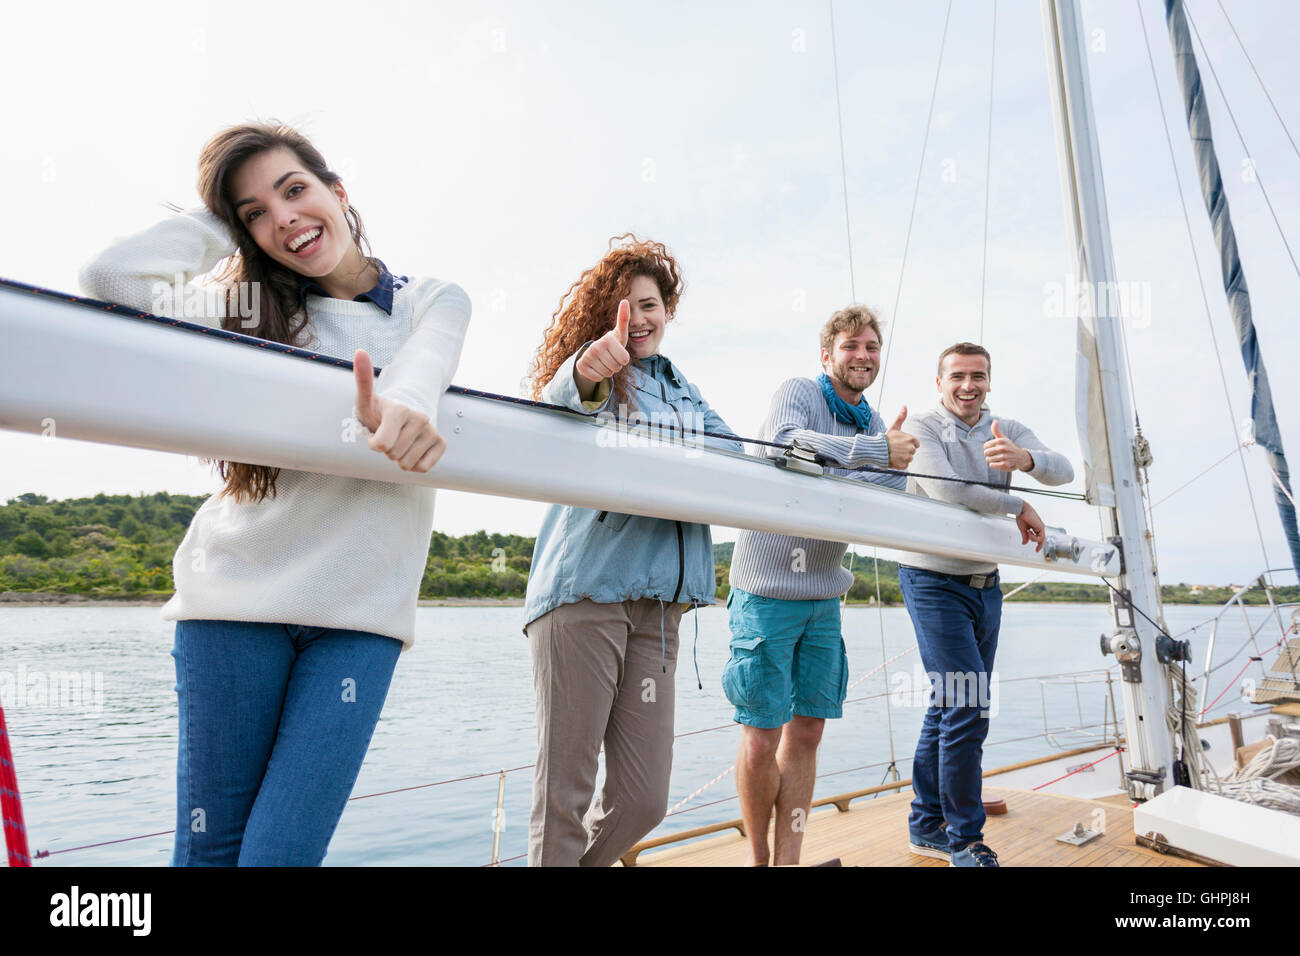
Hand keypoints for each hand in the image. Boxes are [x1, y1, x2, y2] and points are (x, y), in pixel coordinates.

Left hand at [354, 349, 446, 472]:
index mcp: (400, 409)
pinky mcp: (441, 442)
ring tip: (399, 441)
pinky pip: (423, 468)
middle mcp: (420, 418)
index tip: (374, 432)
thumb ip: (362, 379)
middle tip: (389, 435)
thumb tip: (359, 350)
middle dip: (387, 450)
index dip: (374, 444)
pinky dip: (414, 464)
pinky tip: (411, 450)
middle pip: (393, 454)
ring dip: (400, 457)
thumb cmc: (379, 411)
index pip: (380, 445)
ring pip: (407, 463)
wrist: (403, 416)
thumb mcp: (365, 400)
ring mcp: (432, 430)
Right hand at [574, 299, 631, 399]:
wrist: (594, 353)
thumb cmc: (612, 343)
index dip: (624, 360)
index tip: (618, 352)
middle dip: (616, 366)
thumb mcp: (620, 334)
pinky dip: (599, 376)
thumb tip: (625, 300)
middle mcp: (595, 346)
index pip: (624, 360)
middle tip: (611, 358)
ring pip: (607, 374)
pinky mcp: (580, 366)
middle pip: (616, 368)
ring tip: (604, 362)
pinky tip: (596, 367)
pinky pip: (597, 378)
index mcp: (607, 339)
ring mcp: (586, 356)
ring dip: (608, 371)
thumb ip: (624, 319)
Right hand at [885, 406, 919, 469]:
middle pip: (912, 451)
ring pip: (908, 458)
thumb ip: (901, 417)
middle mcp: (911, 449)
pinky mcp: (904, 465)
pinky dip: (900, 464)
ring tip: (894, 454)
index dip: (908, 443)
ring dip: (903, 457)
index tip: (900, 443)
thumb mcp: (894, 427)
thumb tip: (904, 405)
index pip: (915, 443)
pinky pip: (905, 465)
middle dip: (905, 450)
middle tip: (896, 449)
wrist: (877, 450)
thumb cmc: (886, 438)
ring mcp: (908, 458)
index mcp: (911, 439)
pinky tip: (894, 459)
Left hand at [984, 420, 1031, 471]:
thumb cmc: (1008, 447)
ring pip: (988, 459)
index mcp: (1001, 440)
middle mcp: (1002, 448)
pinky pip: (991, 465)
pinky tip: (999, 462)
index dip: (988, 448)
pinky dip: (994, 465)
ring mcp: (1004, 456)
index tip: (994, 448)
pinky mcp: (1005, 464)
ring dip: (992, 460)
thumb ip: (996, 430)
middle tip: (996, 454)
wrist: (1020, 457)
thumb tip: (995, 420)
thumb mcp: (1003, 438)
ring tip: (999, 458)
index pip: (985, 446)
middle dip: (989, 454)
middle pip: (986, 453)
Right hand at [1016, 500, 1044, 552]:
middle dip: (1039, 545)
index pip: (1039, 538)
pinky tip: (1029, 532)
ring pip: (1041, 539)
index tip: (1036, 550)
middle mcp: (1040, 528)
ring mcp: (1041, 527)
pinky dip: (1034, 537)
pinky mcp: (1041, 527)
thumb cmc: (1022, 517)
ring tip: (1027, 533)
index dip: (1039, 544)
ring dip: (1033, 539)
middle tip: (1037, 550)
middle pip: (1042, 539)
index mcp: (1036, 528)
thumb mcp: (1023, 529)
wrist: (1021, 510)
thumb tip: (1025, 543)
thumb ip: (1025, 537)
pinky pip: (1040, 537)